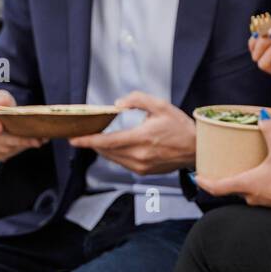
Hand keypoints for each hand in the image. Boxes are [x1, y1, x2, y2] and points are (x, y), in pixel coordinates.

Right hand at [0, 90, 45, 161]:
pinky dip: (17, 151)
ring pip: (1, 148)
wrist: (3, 117)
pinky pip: (2, 155)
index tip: (1, 128)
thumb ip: (2, 98)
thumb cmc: (2, 106)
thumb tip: (2, 103)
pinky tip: (27, 145)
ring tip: (36, 141)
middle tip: (36, 139)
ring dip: (20, 146)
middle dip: (17, 139)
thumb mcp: (3, 97)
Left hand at [68, 91, 194, 174]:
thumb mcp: (161, 106)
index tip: (74, 139)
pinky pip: (122, 163)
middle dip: (93, 143)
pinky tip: (118, 147)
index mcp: (142, 138)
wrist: (197, 149)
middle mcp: (140, 155)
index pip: (107, 141)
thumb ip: (138, 100)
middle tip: (84, 135)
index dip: (88, 140)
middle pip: (106, 151)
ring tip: (99, 140)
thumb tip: (118, 104)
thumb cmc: (181, 127)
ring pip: (113, 158)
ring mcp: (141, 166)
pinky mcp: (144, 172)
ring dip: (104, 149)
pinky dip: (116, 155)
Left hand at [194, 109, 270, 221]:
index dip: (203, 182)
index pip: (216, 187)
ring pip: (244, 192)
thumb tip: (263, 116)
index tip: (196, 176)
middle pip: (229, 189)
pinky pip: (258, 194)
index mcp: (245, 184)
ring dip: (241, 182)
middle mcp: (249, 196)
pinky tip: (265, 177)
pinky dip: (256, 185)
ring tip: (243, 168)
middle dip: (223, 179)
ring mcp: (261, 202)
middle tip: (219, 168)